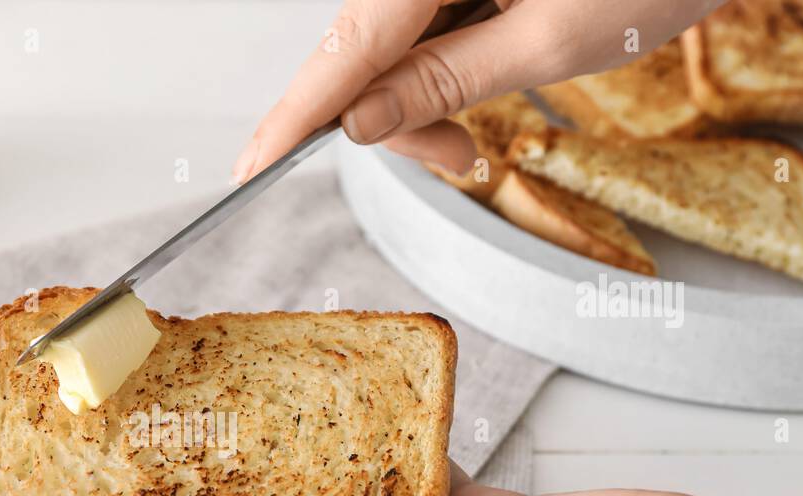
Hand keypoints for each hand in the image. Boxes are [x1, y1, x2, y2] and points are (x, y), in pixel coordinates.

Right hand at [231, 0, 727, 181]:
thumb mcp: (552, 38)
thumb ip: (445, 80)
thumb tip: (358, 123)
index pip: (345, 47)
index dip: (295, 115)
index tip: (250, 168)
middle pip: (365, 46)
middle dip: (394, 118)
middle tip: (456, 164)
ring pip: (393, 41)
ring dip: (420, 99)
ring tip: (473, 144)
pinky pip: (426, 20)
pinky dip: (441, 65)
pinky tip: (473, 88)